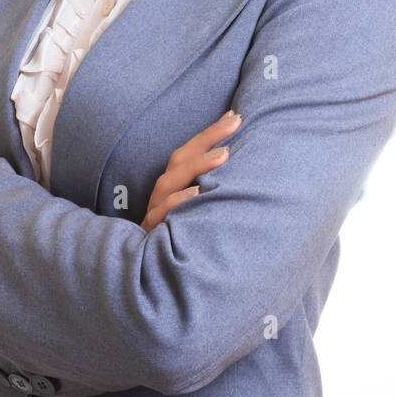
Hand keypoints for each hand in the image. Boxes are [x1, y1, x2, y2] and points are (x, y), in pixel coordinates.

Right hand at [140, 110, 241, 231]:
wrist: (153, 280)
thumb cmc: (184, 242)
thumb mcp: (200, 215)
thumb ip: (214, 193)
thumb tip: (244, 172)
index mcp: (174, 187)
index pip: (190, 153)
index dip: (211, 133)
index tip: (236, 116)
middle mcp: (162, 196)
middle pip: (179, 160)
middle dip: (206, 139)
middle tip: (235, 123)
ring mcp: (154, 214)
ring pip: (168, 183)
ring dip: (196, 167)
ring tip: (224, 156)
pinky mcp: (151, 234)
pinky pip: (161, 215)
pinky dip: (178, 202)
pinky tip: (197, 195)